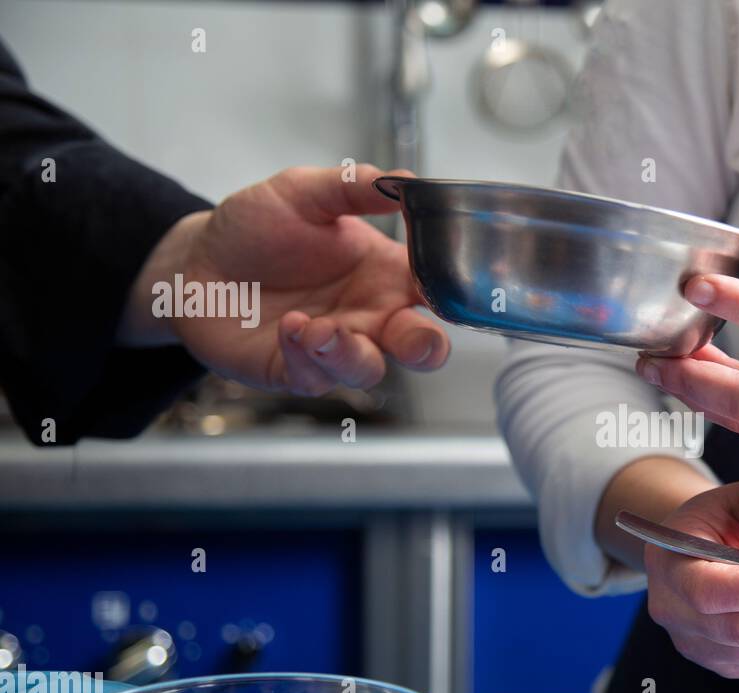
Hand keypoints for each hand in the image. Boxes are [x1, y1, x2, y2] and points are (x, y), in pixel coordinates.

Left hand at [122, 164, 449, 394]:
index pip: (436, 289)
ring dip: (352, 354)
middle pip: (419, 345)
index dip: (454, 292)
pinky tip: (292, 329)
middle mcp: (368, 316)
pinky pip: (315, 378)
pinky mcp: (295, 370)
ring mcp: (334, 347)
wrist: (196, 263)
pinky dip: (308, 358)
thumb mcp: (302, 192)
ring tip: (319, 328)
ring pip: (368, 369)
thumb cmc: (255, 230)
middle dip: (426, 348)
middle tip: (415, 340)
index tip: (452, 282)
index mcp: (384, 274)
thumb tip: (406, 180)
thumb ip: (352, 187)